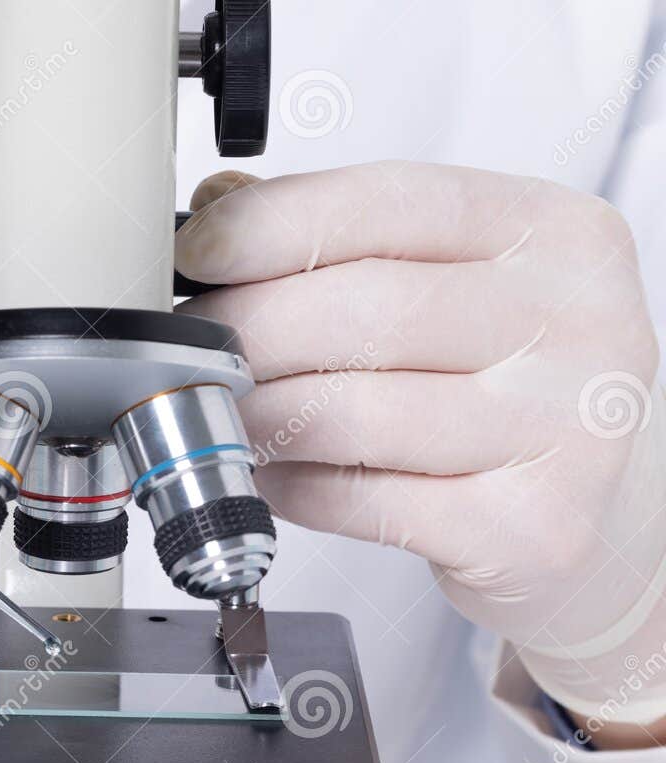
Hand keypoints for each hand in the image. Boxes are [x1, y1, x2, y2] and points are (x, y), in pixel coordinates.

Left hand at [176, 162, 662, 743]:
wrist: (602, 521)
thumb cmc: (503, 393)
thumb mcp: (451, 289)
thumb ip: (344, 242)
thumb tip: (218, 212)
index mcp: (554, 235)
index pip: (392, 202)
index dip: (273, 224)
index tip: (196, 251)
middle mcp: (579, 322)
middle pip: (364, 309)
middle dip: (248, 331)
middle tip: (195, 352)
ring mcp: (567, 430)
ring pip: (356, 412)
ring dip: (260, 417)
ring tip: (228, 416)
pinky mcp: (534, 526)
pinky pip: (366, 501)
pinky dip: (296, 489)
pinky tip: (282, 477)